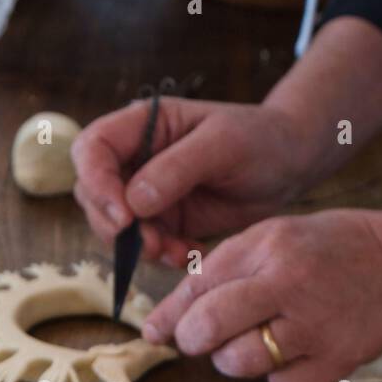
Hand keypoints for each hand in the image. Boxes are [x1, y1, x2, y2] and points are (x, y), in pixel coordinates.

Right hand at [72, 97, 307, 265]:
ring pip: (116, 227)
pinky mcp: (166, 221)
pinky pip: (147, 245)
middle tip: (151, 244)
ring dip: (140, 247)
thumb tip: (133, 202)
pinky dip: (164, 256)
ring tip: (177, 252)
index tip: (123, 216)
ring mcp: (148, 192)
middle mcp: (137, 158)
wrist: (289, 164)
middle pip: (94, 193)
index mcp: (143, 125)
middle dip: (115, 225)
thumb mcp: (222, 144)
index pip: (92, 149)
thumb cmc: (260, 139)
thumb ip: (177, 169)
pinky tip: (191, 254)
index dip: (96, 183)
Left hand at [141, 209, 381, 381]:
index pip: (200, 285)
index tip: (155, 331)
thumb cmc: (326, 252)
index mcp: (272, 246)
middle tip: (200, 339)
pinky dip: (274, 373)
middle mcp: (292, 286)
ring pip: (240, 362)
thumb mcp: (274, 238)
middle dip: (193, 339)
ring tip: (252, 340)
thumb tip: (163, 325)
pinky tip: (292, 350)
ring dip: (232, 358)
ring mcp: (316, 328)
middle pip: (210, 328)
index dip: (170, 315)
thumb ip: (222, 273)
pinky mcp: (336, 362)